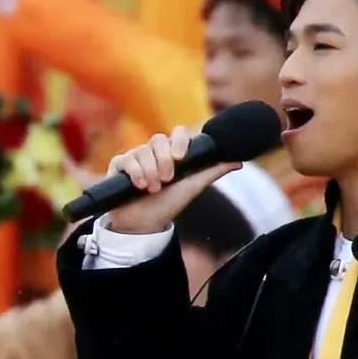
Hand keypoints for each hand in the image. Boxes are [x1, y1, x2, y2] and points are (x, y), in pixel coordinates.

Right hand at [99, 126, 236, 233]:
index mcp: (172, 153)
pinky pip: (126, 159)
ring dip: (150, 172)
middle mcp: (154, 152)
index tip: (180, 157)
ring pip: (142, 151)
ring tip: (152, 189)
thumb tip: (238, 160)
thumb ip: (212, 171)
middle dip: (163, 160)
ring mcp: (136, 157)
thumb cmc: (168, 204)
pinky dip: (135, 173)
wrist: (143, 225)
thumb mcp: (193, 187)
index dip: (180, 141)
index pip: (178, 133)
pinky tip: (138, 186)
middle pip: (158, 139)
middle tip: (167, 179)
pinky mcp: (119, 165)